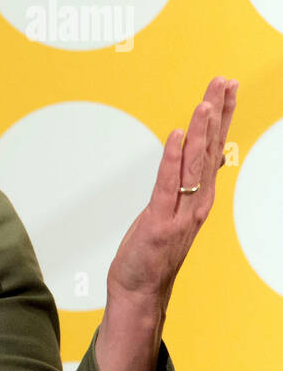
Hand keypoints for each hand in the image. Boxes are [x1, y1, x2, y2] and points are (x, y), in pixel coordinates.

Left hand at [106, 76, 238, 310]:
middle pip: (210, 149)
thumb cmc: (156, 250)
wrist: (141, 288)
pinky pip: (168, 185)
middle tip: (224, 81)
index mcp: (200, 196)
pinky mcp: (160, 222)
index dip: (223, 117)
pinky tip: (178, 135)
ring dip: (200, 131)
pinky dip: (173, 159)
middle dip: (217, 113)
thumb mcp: (179, 210)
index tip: (228, 88)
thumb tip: (212, 156)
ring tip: (206, 102)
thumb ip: (194, 183)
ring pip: (194, 164)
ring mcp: (181, 212)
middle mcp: (198, 202)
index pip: (215, 148)